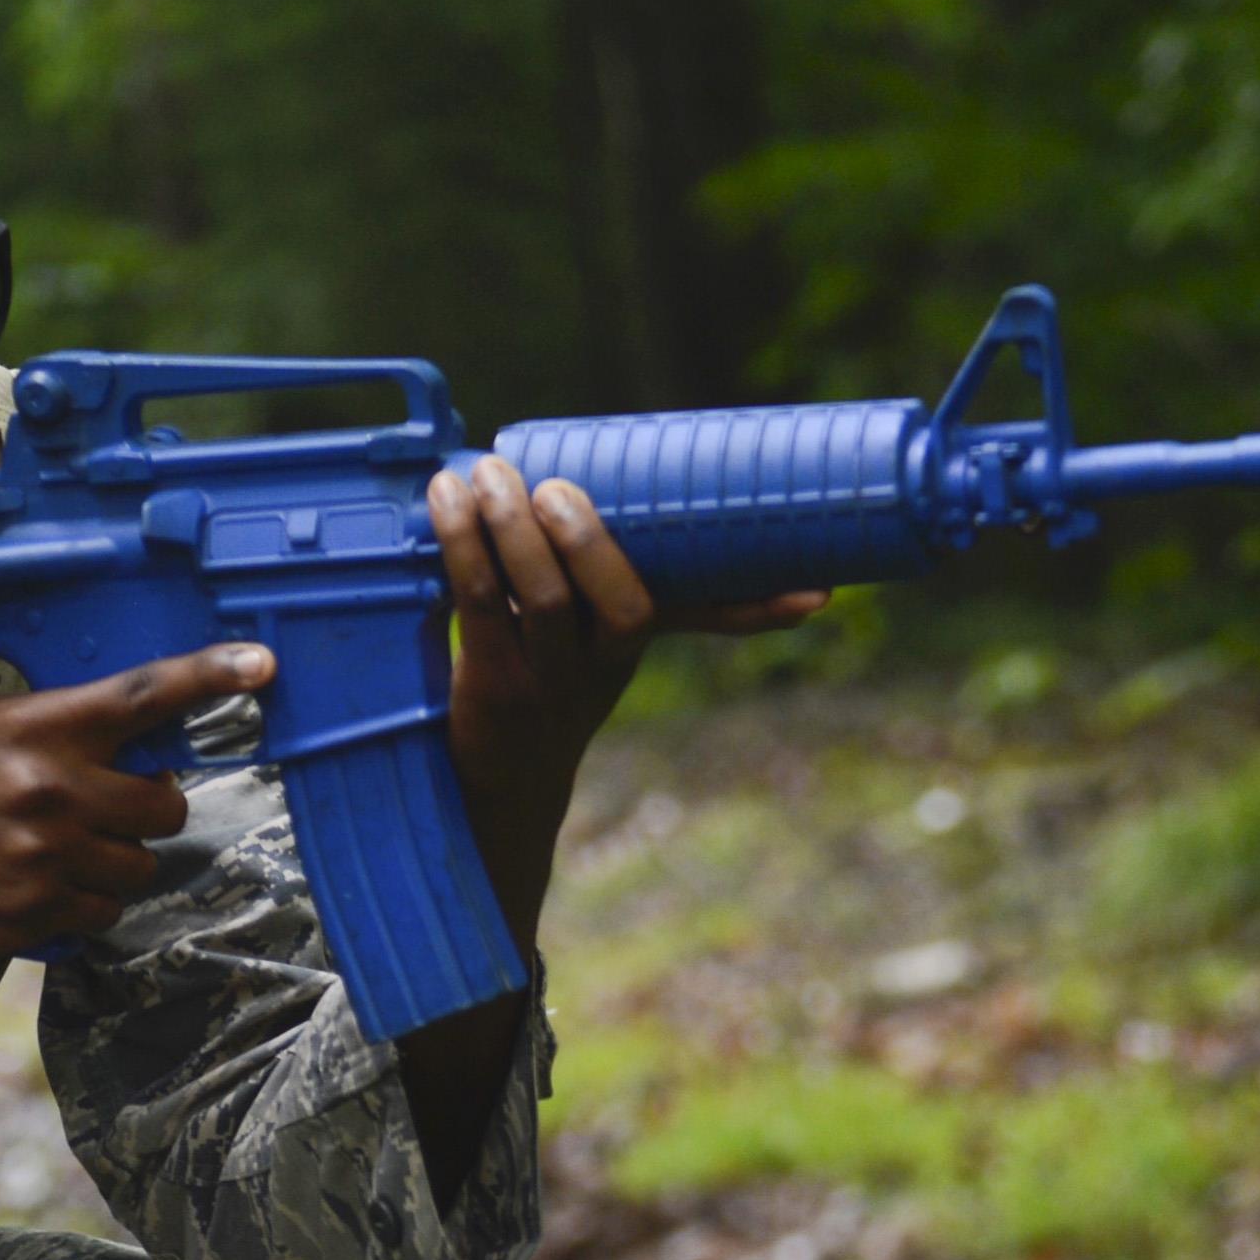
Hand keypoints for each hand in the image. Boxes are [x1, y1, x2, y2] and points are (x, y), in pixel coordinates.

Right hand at [0, 642, 272, 1037]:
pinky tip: (39, 887)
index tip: (261, 665)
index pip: (140, 695)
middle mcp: (51, 787)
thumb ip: (52, 728)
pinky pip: (104, 912)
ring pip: (140, 867)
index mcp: (36, 729)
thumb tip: (131, 734)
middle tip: (111, 809)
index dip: (207, 677)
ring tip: (59, 852)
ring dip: (114, 864)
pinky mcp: (40, 910)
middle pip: (165, 804)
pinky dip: (83, 905)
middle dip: (149, 811)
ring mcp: (48, 854)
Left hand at [427, 456, 819, 940]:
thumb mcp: (580, 647)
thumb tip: (569, 471)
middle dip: (589, 536)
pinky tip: (446, 499)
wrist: (496, 789)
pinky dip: (460, 543)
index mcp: (632, 647)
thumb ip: (583, 581)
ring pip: (546, 597)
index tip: (814, 594)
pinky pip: (478, 602)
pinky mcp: (493, 682)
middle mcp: (603, 668)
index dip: (758, 607)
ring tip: (489, 472)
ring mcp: (550, 680)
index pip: (709, 621)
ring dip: (513, 525)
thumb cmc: (537, 687)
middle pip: (623, 605)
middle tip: (552, 485)